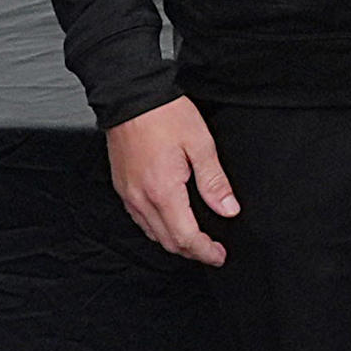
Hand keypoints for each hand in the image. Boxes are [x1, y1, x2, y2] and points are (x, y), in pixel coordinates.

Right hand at [104, 97, 237, 265]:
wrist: (130, 95)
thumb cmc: (164, 115)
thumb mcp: (200, 145)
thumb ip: (214, 182)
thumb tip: (228, 210)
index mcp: (162, 190)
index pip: (185, 237)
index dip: (205, 251)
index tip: (219, 256)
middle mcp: (141, 198)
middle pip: (167, 241)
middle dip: (191, 252)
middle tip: (212, 252)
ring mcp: (128, 193)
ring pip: (152, 233)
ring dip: (174, 242)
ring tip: (195, 241)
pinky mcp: (122, 186)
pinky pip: (139, 219)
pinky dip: (157, 228)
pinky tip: (170, 222)